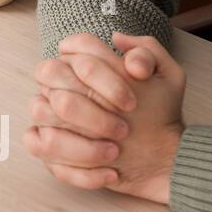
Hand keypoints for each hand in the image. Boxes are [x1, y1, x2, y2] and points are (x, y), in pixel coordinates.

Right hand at [24, 32, 185, 204]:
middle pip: (52, 82)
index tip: (132, 101)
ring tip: (116, 152)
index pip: (74, 51)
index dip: (100, 76)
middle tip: (123, 129)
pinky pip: (42, 150)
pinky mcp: (49, 150)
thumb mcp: (169, 78)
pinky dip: (78, 168)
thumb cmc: (160, 112)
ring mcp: (49, 117)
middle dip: (90, 112)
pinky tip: (110, 173)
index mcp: (83, 63)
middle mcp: (59, 85)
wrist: (164, 155)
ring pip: (42, 118)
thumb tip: (116, 39)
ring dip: (83, 144)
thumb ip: (147, 52)